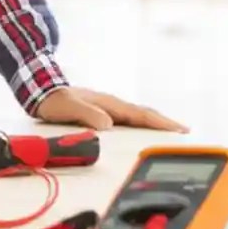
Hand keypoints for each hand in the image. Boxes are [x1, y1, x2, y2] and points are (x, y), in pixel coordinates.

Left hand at [35, 87, 187, 132]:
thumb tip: (107, 125)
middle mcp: (112, 105)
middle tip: (186, 135)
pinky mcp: (103, 115)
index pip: (139, 114)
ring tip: (172, 137)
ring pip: (138, 118)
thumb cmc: (54, 100)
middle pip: (144, 115)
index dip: (160, 123)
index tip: (179, 130)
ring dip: (155, 126)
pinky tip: (144, 136)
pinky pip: (128, 122)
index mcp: (108, 104)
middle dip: (165, 124)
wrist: (41, 91)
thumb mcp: (67, 107)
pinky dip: (141, 128)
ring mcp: (109, 109)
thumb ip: (85, 114)